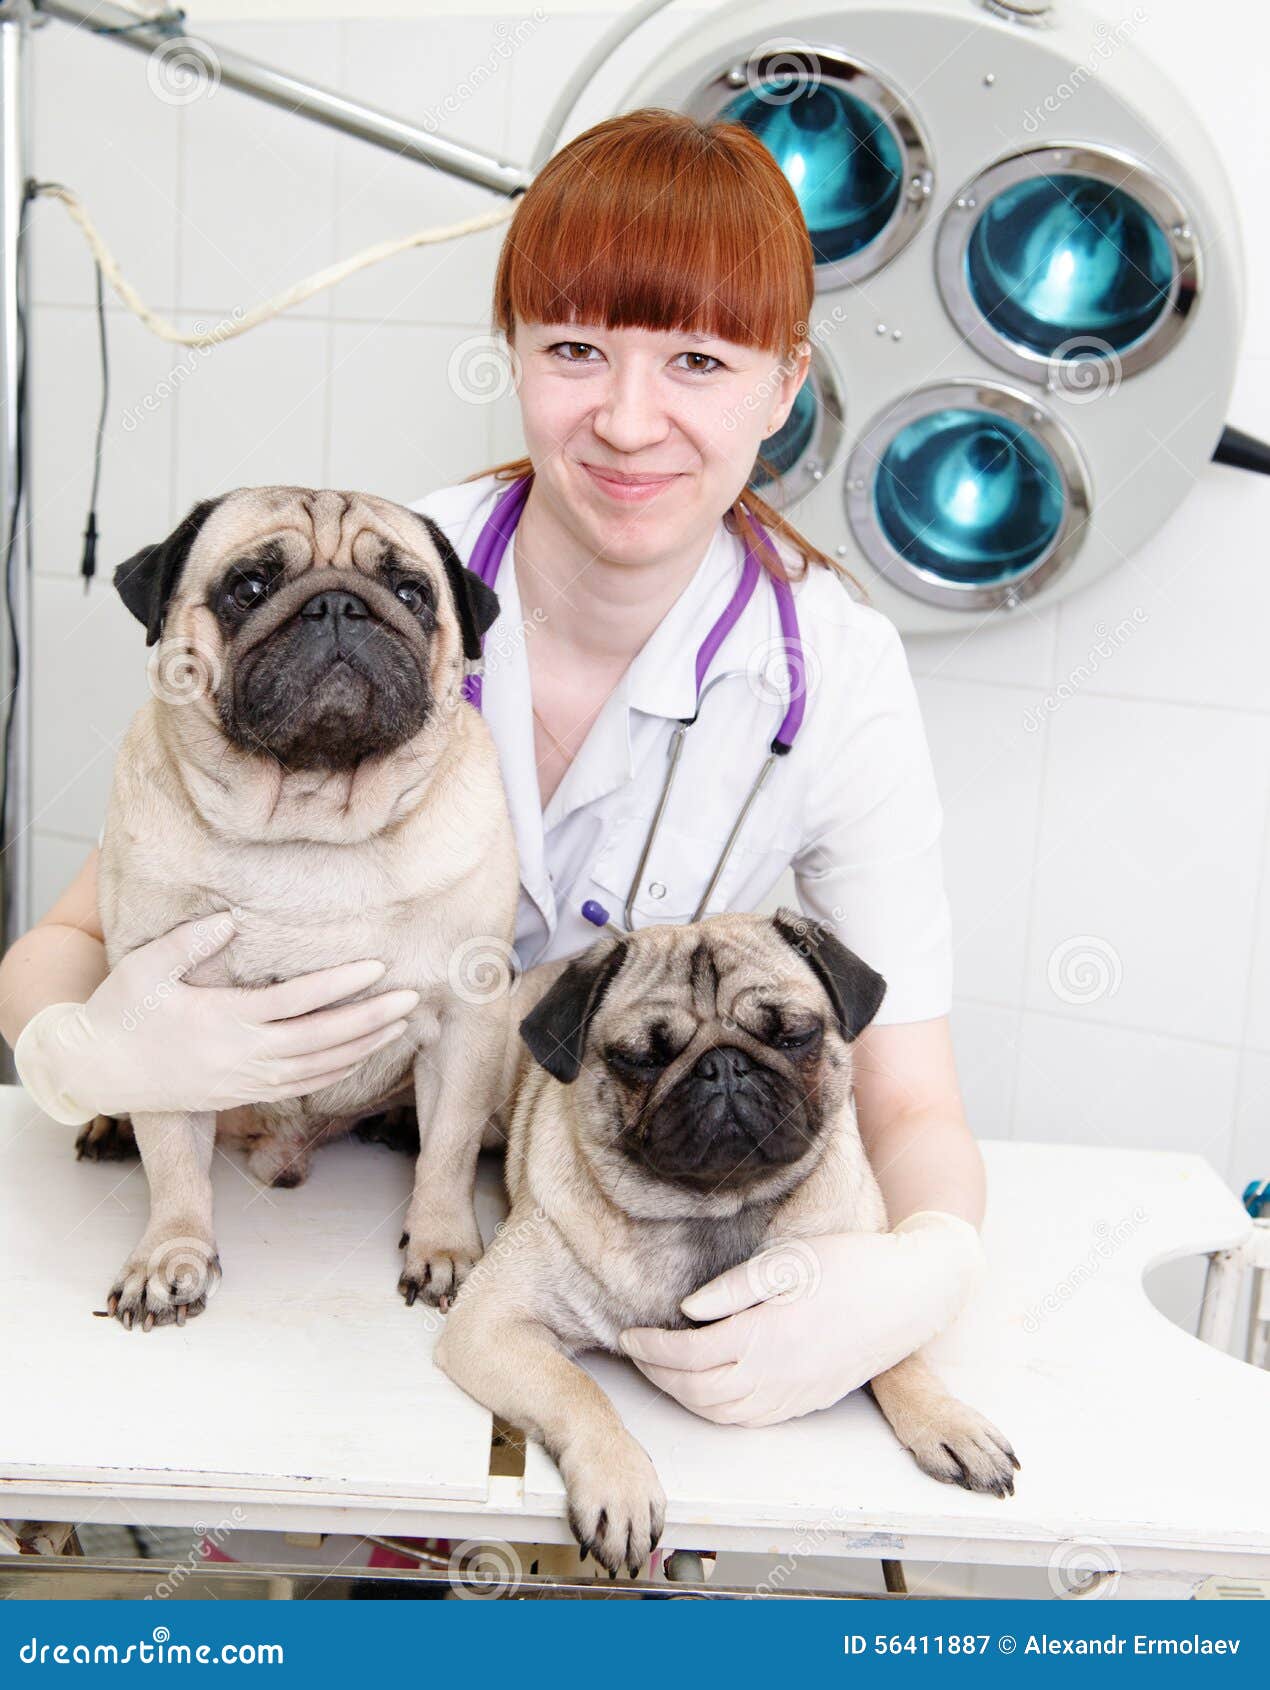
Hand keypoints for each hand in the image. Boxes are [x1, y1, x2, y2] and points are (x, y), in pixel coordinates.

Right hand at [13, 912, 418, 1122]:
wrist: (95, 1070)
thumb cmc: (120, 1011)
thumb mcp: (144, 968)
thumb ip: (187, 943)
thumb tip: (229, 919)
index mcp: (223, 1020)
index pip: (295, 1002)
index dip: (339, 986)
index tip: (375, 967)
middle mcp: (241, 1055)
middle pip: (321, 1039)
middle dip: (370, 1018)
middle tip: (412, 997)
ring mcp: (244, 1080)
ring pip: (318, 1068)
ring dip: (363, 1047)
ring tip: (400, 1023)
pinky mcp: (241, 1095)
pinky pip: (301, 1086)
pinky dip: (336, 1071)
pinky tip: (361, 1054)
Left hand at [618, 1212, 986, 1427]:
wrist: (910, 1297)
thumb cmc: (851, 1267)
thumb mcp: (790, 1260)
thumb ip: (734, 1288)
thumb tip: (687, 1310)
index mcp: (768, 1336)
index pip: (689, 1356)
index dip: (651, 1349)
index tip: (629, 1334)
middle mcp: (778, 1376)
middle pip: (697, 1392)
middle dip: (657, 1375)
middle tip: (636, 1351)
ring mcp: (793, 1395)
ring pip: (720, 1413)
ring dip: (682, 1396)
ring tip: (662, 1368)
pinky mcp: (806, 1402)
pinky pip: (748, 1420)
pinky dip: (714, 1410)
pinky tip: (704, 1388)